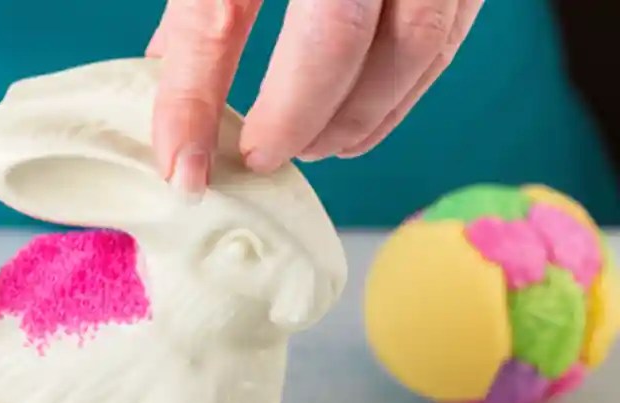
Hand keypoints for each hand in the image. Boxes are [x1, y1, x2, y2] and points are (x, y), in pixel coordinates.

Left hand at [149, 0, 484, 194]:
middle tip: (260, 158)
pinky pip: (450, 32)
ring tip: (315, 147)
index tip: (181, 169)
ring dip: (359, 115)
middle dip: (295, 115)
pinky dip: (406, 88)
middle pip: (334, 37)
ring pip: (413, 44)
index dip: (194, 99)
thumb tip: (170, 71)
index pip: (218, 14)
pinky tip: (365, 115)